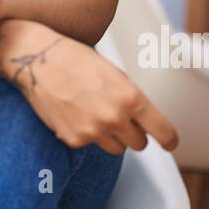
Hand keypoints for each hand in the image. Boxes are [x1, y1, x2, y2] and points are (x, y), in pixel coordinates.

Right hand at [4, 27, 178, 155]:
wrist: (38, 60)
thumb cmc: (76, 60)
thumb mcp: (114, 74)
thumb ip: (131, 99)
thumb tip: (143, 121)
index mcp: (130, 97)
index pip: (162, 131)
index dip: (169, 139)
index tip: (169, 143)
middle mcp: (115, 117)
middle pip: (139, 143)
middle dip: (133, 133)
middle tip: (119, 117)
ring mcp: (93, 131)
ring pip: (117, 148)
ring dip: (112, 136)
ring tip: (94, 112)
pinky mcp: (74, 139)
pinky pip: (91, 145)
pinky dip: (86, 133)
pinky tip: (74, 112)